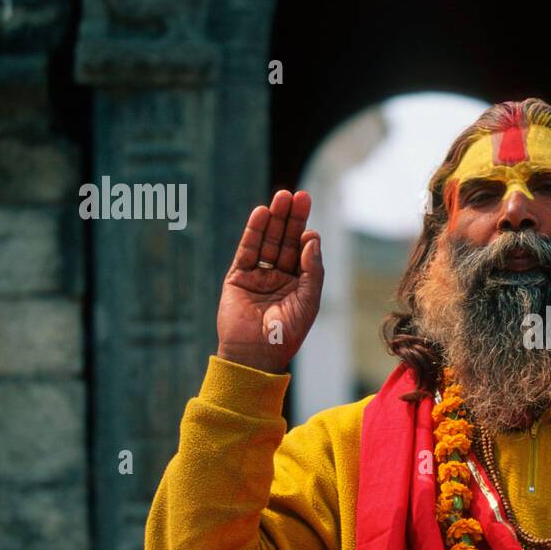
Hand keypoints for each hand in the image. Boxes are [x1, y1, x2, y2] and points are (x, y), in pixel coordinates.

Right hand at [216, 189, 322, 372]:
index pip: (303, 252)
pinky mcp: (238, 276)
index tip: (310, 227)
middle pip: (285, 240)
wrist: (256, 354)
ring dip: (274, 219)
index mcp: (299, 285)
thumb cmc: (287, 333)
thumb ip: (312, 269)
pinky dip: (254, 231)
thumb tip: (311, 238)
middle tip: (298, 195)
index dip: (306, 235)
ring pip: (267, 241)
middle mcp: (279, 277)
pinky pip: (247, 250)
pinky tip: (261, 213)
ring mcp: (258, 276)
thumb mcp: (309, 300)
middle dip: (291, 218)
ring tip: (282, 197)